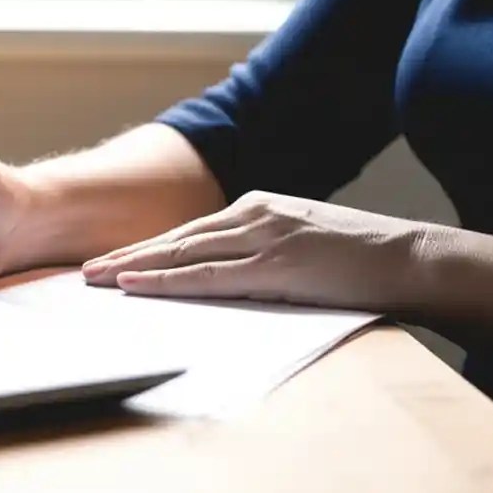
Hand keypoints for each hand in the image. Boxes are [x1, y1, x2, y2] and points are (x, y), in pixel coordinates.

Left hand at [80, 191, 428, 310]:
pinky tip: (138, 284)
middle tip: (84, 273)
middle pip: (175, 239)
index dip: (146, 249)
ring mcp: (263, 236)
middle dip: (127, 256)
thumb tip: (226, 277)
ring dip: (135, 268)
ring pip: (182, 254)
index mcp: (257, 207)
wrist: (408, 257)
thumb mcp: (300, 244)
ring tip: (96, 280)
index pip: (189, 232)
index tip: (112, 262)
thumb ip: (261, 253)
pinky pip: (210, 276)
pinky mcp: (275, 265)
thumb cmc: (357, 260)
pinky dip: (168, 280)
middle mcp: (253, 214)